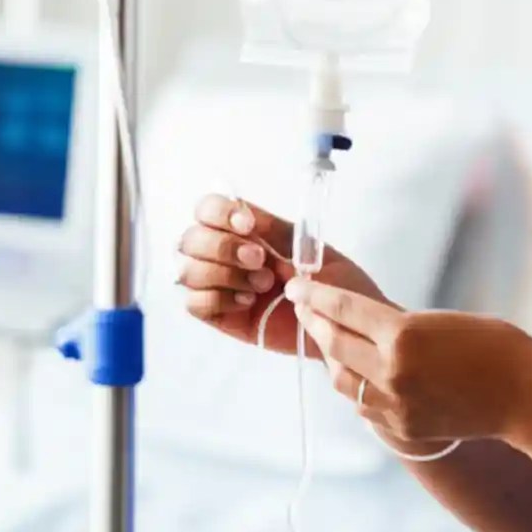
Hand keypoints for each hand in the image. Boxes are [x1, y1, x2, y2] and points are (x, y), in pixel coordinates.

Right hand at [178, 193, 385, 356]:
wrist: (343, 322)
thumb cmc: (330, 281)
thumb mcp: (309, 248)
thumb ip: (275, 230)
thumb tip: (244, 209)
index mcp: (243, 231)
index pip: (207, 209)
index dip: (218, 212)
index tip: (248, 225)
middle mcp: (223, 255)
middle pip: (190, 239)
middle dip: (222, 247)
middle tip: (261, 261)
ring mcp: (219, 286)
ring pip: (188, 271)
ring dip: (224, 274)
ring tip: (263, 285)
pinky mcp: (220, 316)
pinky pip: (195, 304)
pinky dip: (219, 299)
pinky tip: (248, 303)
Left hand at [284, 279, 531, 445]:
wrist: (526, 395)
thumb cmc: (494, 345)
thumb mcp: (439, 320)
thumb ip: (395, 325)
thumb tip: (355, 322)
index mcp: (402, 335)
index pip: (343, 310)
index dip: (315, 295)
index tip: (297, 285)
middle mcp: (391, 372)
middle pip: (334, 344)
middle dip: (315, 322)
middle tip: (305, 307)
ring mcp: (395, 405)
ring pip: (342, 379)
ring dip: (332, 357)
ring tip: (329, 338)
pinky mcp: (402, 428)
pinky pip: (363, 405)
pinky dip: (355, 386)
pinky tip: (358, 371)